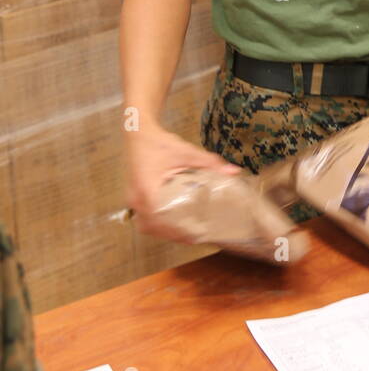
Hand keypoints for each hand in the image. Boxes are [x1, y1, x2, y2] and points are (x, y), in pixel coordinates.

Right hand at [125, 122, 241, 240]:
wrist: (138, 133)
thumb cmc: (160, 143)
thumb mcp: (186, 152)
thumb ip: (209, 163)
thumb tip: (233, 172)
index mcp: (146, 188)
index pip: (159, 217)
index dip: (175, 229)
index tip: (193, 234)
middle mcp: (136, 197)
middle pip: (153, 226)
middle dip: (172, 235)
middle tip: (194, 237)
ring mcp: (132, 199)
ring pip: (146, 226)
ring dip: (164, 233)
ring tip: (185, 235)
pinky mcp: (134, 199)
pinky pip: (143, 219)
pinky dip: (157, 226)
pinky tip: (172, 226)